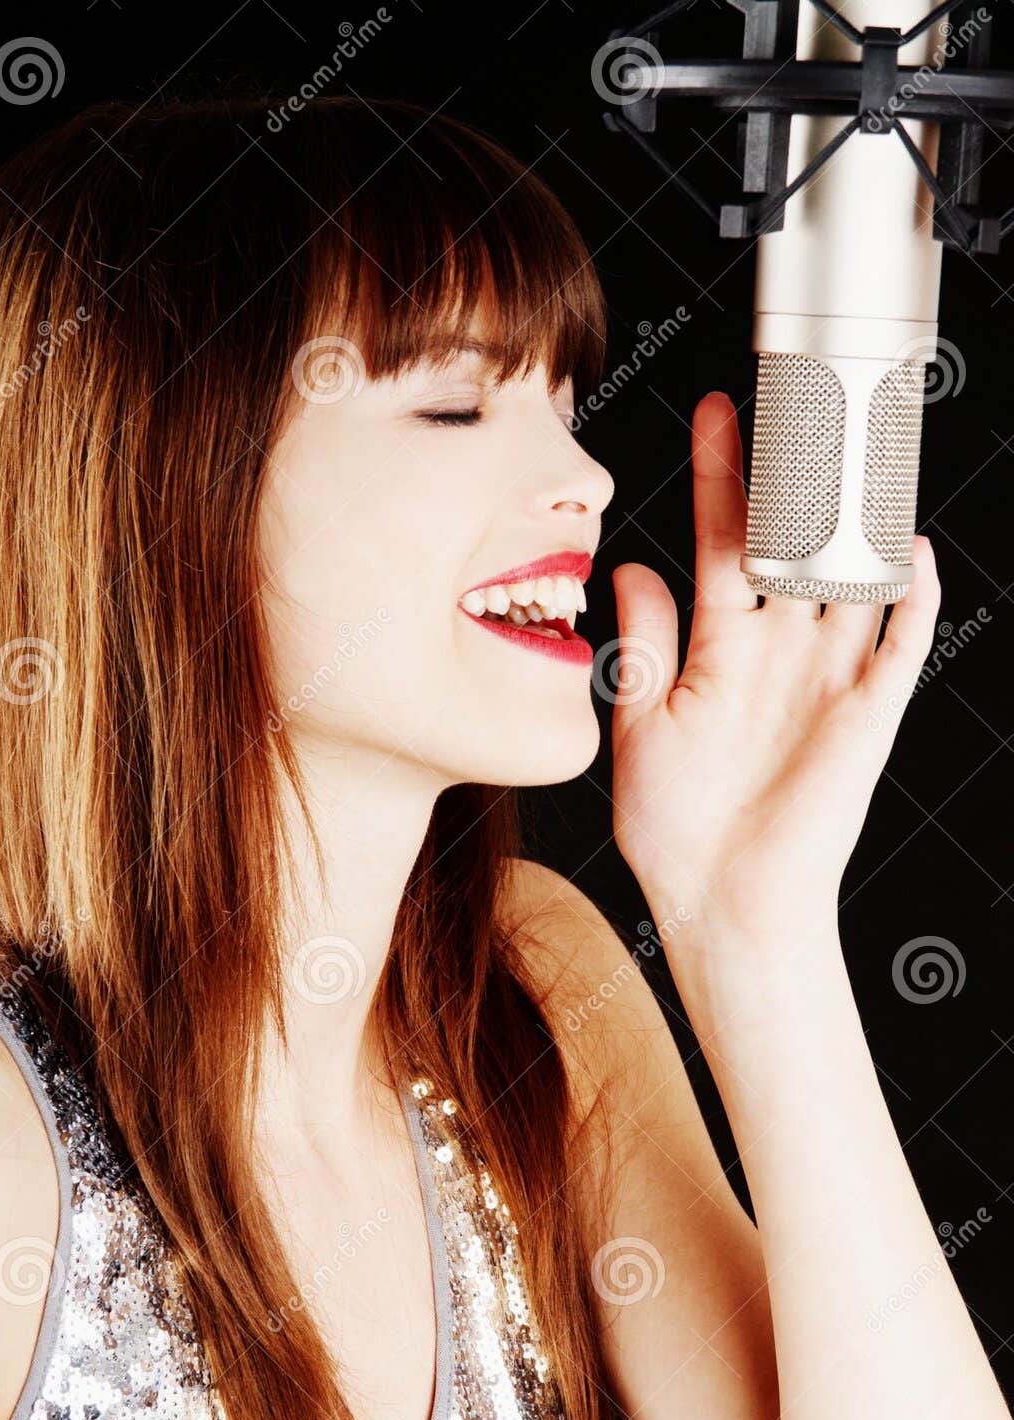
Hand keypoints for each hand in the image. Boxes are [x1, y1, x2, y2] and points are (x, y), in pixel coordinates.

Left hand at [608, 391, 941, 942]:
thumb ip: (645, 645)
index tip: (717, 411)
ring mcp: (828, 677)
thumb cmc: (674, 827)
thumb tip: (628, 568)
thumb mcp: (643, 723)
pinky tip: (911, 546)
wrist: (721, 902)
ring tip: (861, 436)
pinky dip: (912, 599)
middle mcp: (780, 650)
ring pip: (851, 574)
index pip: (724, 538)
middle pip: (796, 540)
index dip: (721, 476)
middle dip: (797, 470)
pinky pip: (899, 646)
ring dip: (858, 512)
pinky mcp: (867, 715)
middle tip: (797, 394)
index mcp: (722, 647)